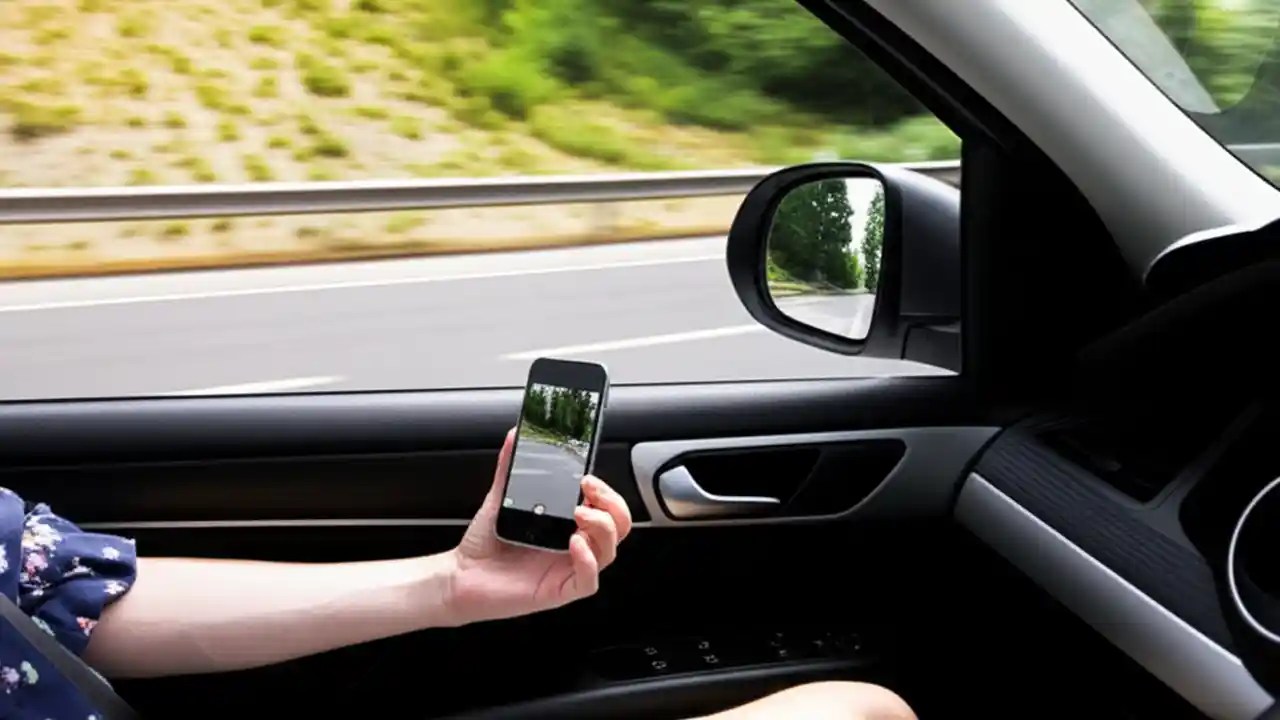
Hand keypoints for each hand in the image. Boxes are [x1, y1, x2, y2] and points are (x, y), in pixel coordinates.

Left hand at [446, 428, 632, 624]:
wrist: (461, 575)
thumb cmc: (485, 544)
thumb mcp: (500, 500)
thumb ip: (509, 469)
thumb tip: (515, 437)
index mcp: (567, 525)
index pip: (606, 508)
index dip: (607, 493)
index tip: (588, 476)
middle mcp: (573, 547)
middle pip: (618, 528)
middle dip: (612, 506)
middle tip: (589, 491)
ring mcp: (568, 570)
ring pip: (609, 553)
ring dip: (602, 529)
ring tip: (580, 513)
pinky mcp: (559, 592)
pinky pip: (588, 582)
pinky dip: (587, 561)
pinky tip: (574, 543)